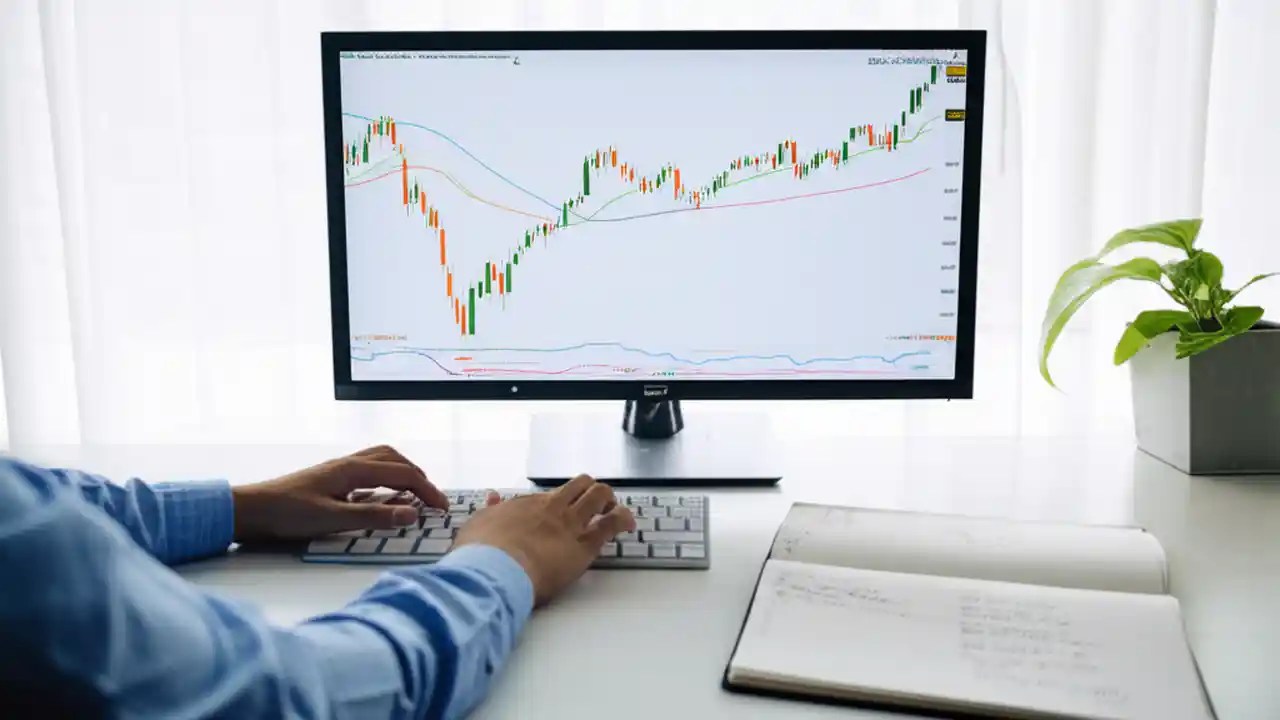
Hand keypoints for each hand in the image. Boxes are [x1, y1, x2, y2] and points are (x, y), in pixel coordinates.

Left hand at [231, 445, 448, 541]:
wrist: (250, 509)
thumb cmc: (286, 514)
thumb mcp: (332, 519)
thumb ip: (373, 517)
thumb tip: (411, 513)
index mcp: (353, 469)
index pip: (403, 474)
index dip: (426, 490)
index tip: (442, 508)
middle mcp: (348, 463)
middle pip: (395, 459)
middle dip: (419, 477)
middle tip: (433, 500)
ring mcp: (338, 468)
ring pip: (381, 459)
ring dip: (403, 472)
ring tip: (414, 492)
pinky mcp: (330, 478)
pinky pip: (368, 469)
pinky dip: (385, 477)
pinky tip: (382, 496)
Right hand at [455, 475, 634, 606]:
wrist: (494, 570)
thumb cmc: (481, 553)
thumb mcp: (478, 525)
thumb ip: (489, 511)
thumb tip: (492, 498)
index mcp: (526, 505)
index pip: (550, 495)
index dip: (557, 501)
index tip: (558, 510)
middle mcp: (552, 508)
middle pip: (580, 485)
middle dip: (589, 491)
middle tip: (593, 505)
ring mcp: (570, 523)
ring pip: (599, 495)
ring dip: (608, 500)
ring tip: (611, 511)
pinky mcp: (585, 544)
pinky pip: (612, 524)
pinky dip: (623, 520)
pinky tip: (627, 524)